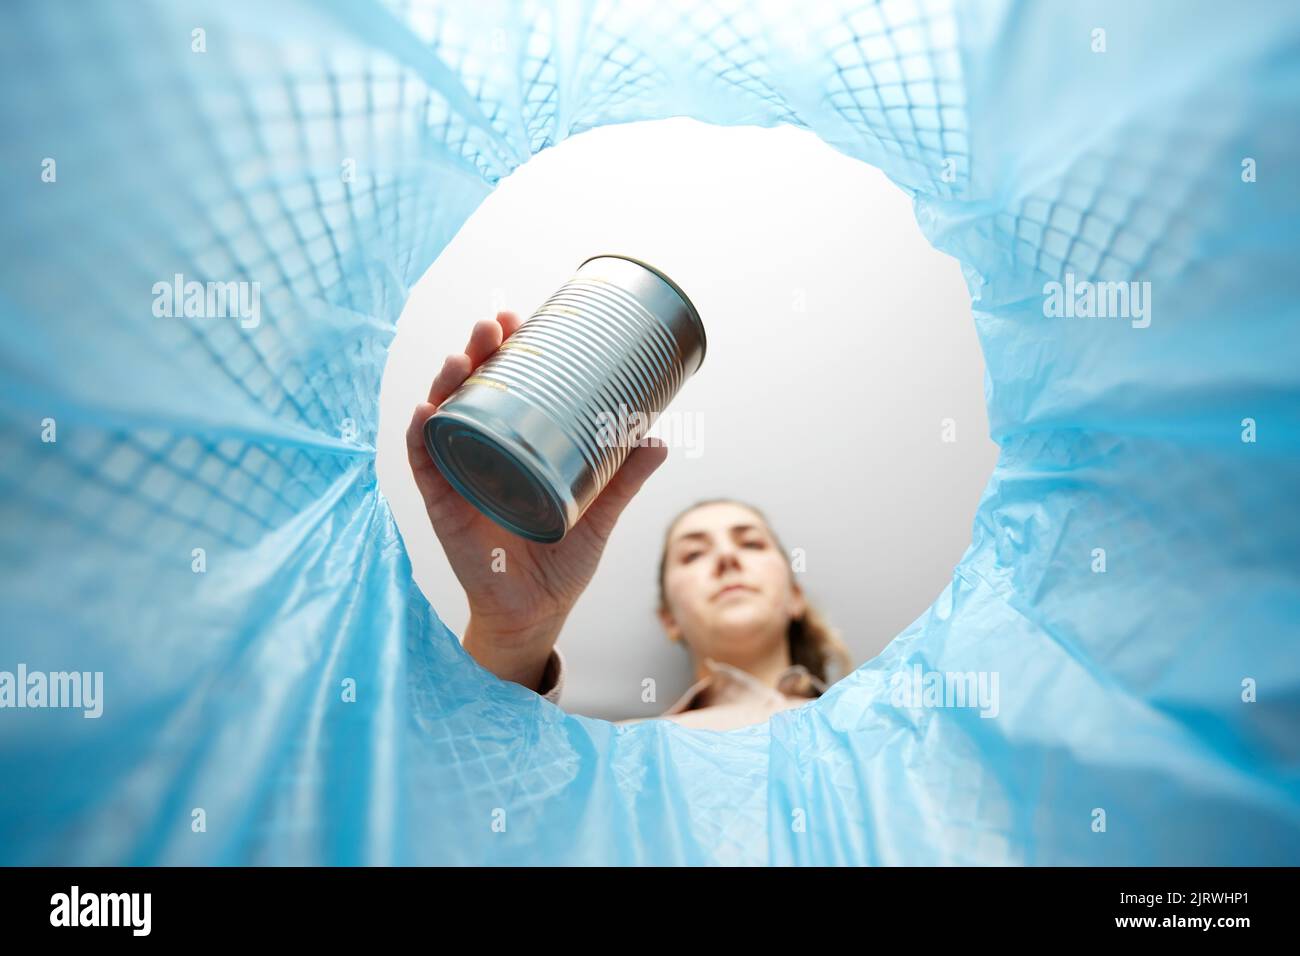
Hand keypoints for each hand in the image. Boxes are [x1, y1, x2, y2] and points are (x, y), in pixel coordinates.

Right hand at [405, 311, 669, 653]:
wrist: (537, 612)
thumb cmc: (562, 561)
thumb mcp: (600, 513)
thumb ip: (624, 478)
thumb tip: (658, 439)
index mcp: (514, 447)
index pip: (503, 388)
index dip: (505, 351)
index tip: (518, 319)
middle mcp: (482, 454)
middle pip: (469, 391)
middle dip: (475, 353)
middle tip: (493, 325)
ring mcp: (459, 477)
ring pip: (443, 417)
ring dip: (446, 383)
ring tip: (460, 357)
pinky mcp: (443, 506)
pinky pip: (424, 466)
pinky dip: (421, 437)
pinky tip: (427, 413)